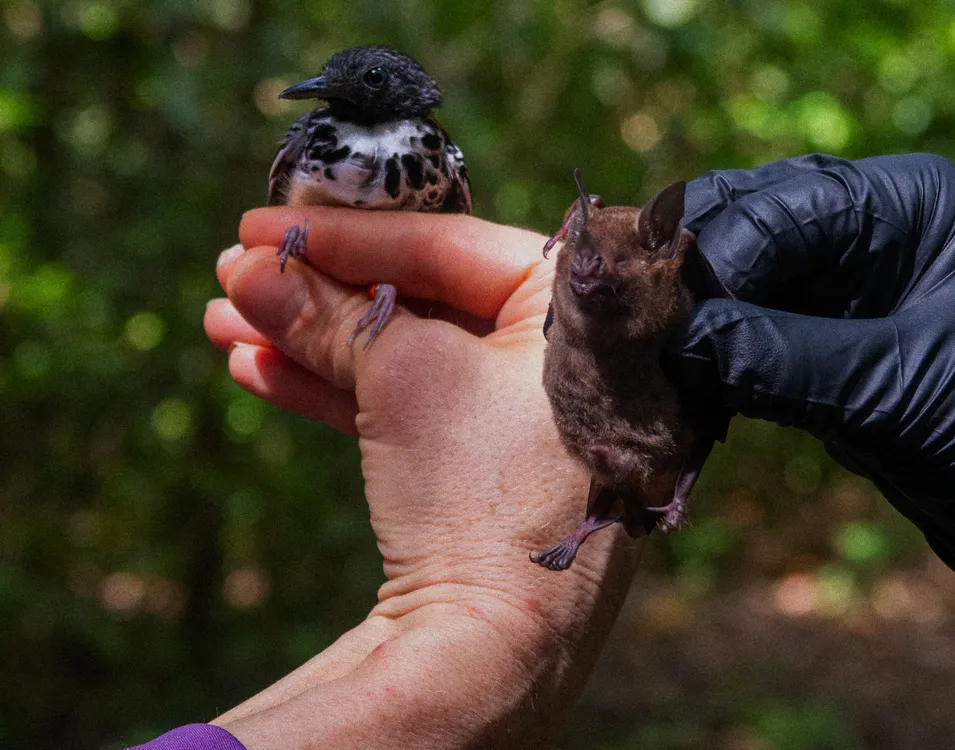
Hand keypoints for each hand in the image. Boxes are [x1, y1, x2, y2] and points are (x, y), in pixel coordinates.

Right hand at [203, 207, 639, 748]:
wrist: (496, 645)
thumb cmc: (481, 489)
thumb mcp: (402, 378)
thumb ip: (329, 314)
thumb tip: (251, 269)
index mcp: (575, 310)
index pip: (450, 244)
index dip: (349, 234)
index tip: (263, 224)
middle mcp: (562, 356)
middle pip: (421, 298)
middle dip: (319, 290)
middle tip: (236, 271)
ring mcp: (524, 415)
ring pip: (404, 355)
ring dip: (310, 339)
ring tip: (222, 321)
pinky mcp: (488, 466)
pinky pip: (408, 408)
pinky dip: (337, 391)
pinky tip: (259, 370)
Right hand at [670, 153, 954, 587]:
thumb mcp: (894, 391)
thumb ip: (780, 360)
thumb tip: (670, 345)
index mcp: (899, 205)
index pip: (771, 210)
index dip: (711, 270)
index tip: (663, 337)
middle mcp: (857, 224)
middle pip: (732, 224)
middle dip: (682, 283)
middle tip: (630, 340)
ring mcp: (829, 278)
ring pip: (722, 277)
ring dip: (681, 322)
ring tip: (639, 367)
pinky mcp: (809, 334)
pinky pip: (734, 330)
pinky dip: (699, 359)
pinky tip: (672, 390)